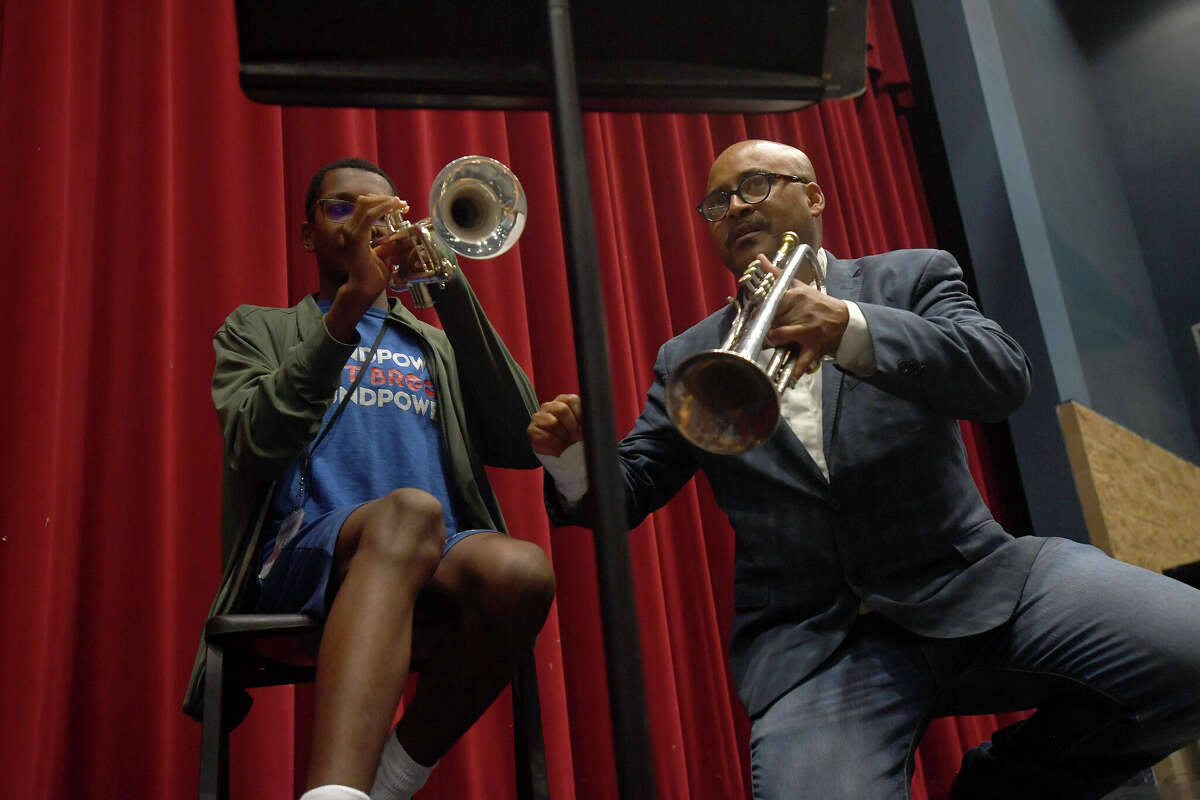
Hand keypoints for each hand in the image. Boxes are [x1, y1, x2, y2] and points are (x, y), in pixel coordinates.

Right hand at [338, 194, 409, 300]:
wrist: (364, 288)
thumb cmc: (372, 276)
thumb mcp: (384, 255)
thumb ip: (389, 244)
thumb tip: (401, 237)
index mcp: (355, 231)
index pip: (365, 208)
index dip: (382, 202)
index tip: (399, 205)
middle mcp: (350, 229)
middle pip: (365, 201)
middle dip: (384, 198)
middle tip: (402, 203)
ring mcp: (351, 232)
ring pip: (367, 204)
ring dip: (385, 201)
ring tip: (400, 203)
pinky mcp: (357, 238)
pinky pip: (370, 216)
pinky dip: (383, 208)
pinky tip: (394, 205)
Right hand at [527, 394, 582, 456]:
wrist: (564, 457)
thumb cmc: (576, 439)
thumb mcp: (586, 427)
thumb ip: (588, 418)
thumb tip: (591, 419)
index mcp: (564, 401)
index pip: (572, 400)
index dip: (580, 415)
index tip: (582, 426)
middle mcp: (550, 406)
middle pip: (562, 409)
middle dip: (571, 426)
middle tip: (573, 435)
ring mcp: (538, 417)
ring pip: (553, 423)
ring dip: (563, 436)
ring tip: (565, 442)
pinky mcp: (532, 430)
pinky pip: (546, 436)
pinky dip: (555, 445)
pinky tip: (558, 448)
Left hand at [756, 254, 848, 374]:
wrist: (845, 321)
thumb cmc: (818, 304)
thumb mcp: (799, 286)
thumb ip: (778, 274)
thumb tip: (760, 258)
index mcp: (795, 296)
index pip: (768, 303)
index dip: (759, 312)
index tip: (755, 316)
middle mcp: (800, 312)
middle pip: (769, 321)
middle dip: (763, 328)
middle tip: (762, 332)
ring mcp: (807, 330)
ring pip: (777, 337)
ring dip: (772, 342)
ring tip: (774, 342)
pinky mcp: (813, 346)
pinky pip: (800, 360)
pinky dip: (794, 370)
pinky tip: (788, 376)